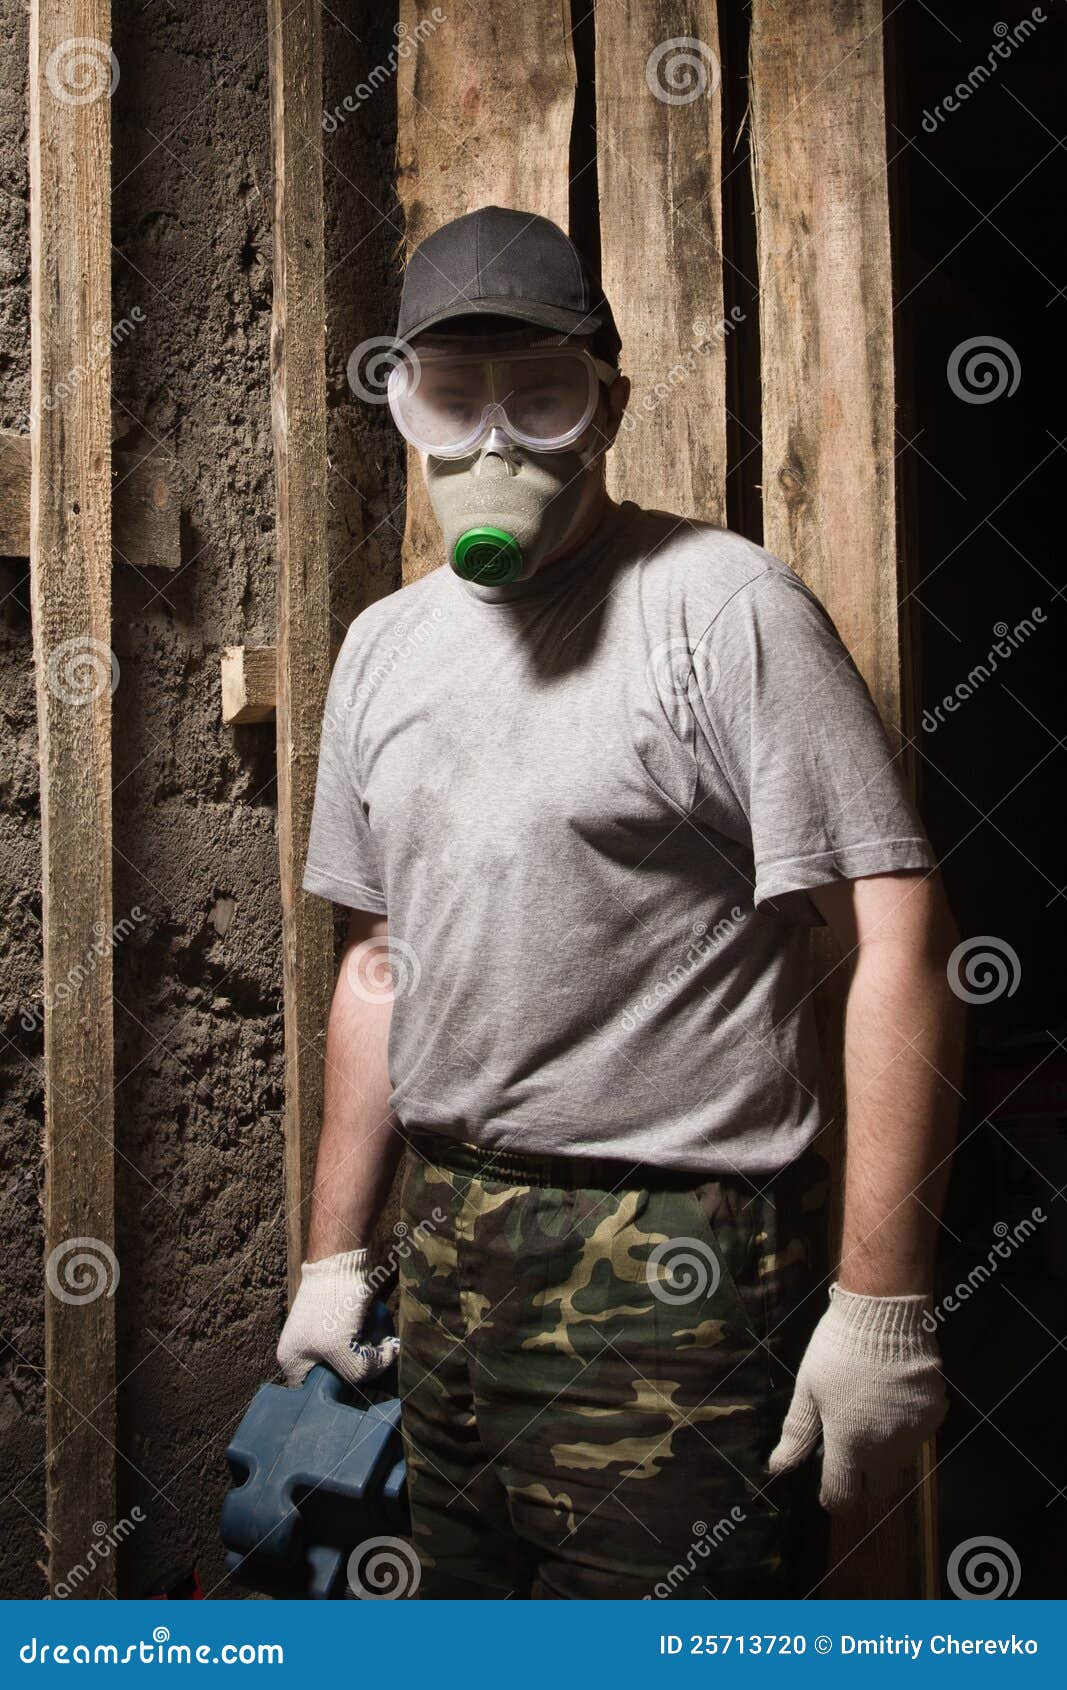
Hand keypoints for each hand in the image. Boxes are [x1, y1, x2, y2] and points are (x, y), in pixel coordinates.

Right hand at [276, 1249, 399, 1388]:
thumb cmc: (332, 1304)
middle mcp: (302, 1352)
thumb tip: (379, 1369)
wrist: (339, 1262)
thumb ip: (357, 1372)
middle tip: (378, 1354)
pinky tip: (380, 1329)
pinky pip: (356, 1342)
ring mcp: (319, 1337)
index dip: (343, 1388)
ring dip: (370, 1352)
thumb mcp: (340, 1347)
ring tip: (383, 1340)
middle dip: (361, 1366)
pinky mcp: (336, 1323)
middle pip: (338, 1376)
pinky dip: (370, 1338)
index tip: (363, 1376)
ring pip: (351, 1359)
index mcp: (291, 1361)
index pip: (318, 1392)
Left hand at [767, 1282, 946, 1510]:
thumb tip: (778, 1468)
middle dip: (863, 1478)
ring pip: (901, 1463)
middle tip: (849, 1446)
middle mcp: (887, 1448)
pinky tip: (892, 1398)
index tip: (826, 1482)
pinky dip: (906, 1427)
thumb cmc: (838, 1348)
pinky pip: (919, 1435)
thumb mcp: (808, 1388)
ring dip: (885, 1453)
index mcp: (850, 1444)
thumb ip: (797, 1433)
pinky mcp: (935, 1413)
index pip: (842, 1496)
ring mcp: (915, 1432)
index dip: (831, 1495)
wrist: (884, 1312)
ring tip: (870, 1414)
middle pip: (877, 1488)